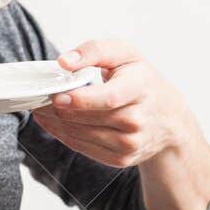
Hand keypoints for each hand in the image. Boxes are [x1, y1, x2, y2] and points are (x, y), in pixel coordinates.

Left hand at [31, 39, 197, 167]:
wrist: (169, 119)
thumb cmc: (142, 81)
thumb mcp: (126, 54)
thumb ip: (95, 50)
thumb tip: (64, 62)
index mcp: (141, 88)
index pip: (109, 98)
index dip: (80, 99)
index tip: (57, 96)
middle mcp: (138, 120)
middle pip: (89, 118)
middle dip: (59, 109)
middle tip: (40, 98)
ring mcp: (130, 143)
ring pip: (81, 135)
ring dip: (57, 123)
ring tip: (43, 109)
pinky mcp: (121, 159)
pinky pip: (83, 148)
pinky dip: (64, 136)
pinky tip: (55, 123)